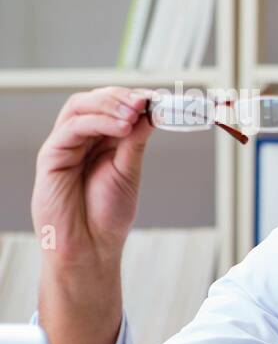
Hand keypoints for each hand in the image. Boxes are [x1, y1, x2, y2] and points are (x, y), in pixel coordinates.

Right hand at [32, 86, 154, 268]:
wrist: (91, 246)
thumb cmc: (107, 214)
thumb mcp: (129, 171)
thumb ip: (136, 141)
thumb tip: (151, 112)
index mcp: (101, 141)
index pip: (113, 107)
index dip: (134, 98)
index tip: (159, 97)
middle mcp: (81, 139)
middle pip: (94, 100)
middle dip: (121, 97)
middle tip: (146, 100)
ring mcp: (65, 145)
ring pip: (79, 107)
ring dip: (109, 104)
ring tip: (135, 112)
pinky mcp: (51, 156)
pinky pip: (71, 128)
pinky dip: (98, 122)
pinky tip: (121, 127)